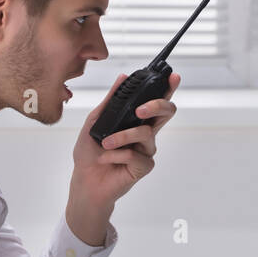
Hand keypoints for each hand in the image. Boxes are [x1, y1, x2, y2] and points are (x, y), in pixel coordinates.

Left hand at [66, 72, 180, 245]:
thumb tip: (122, 77)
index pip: (156, 101)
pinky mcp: (144, 166)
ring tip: (105, 144)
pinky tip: (107, 160)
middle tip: (140, 110)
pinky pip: (137, 155)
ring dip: (122, 136)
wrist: (84, 180)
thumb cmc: (89, 152)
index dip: (168, 88)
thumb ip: (110, 101)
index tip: (173, 76)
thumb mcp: (95, 121)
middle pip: (166, 112)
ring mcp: (146, 150)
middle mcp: (145, 133)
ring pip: (146, 133)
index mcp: (135, 120)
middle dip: (156, 105)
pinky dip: (118, 155)